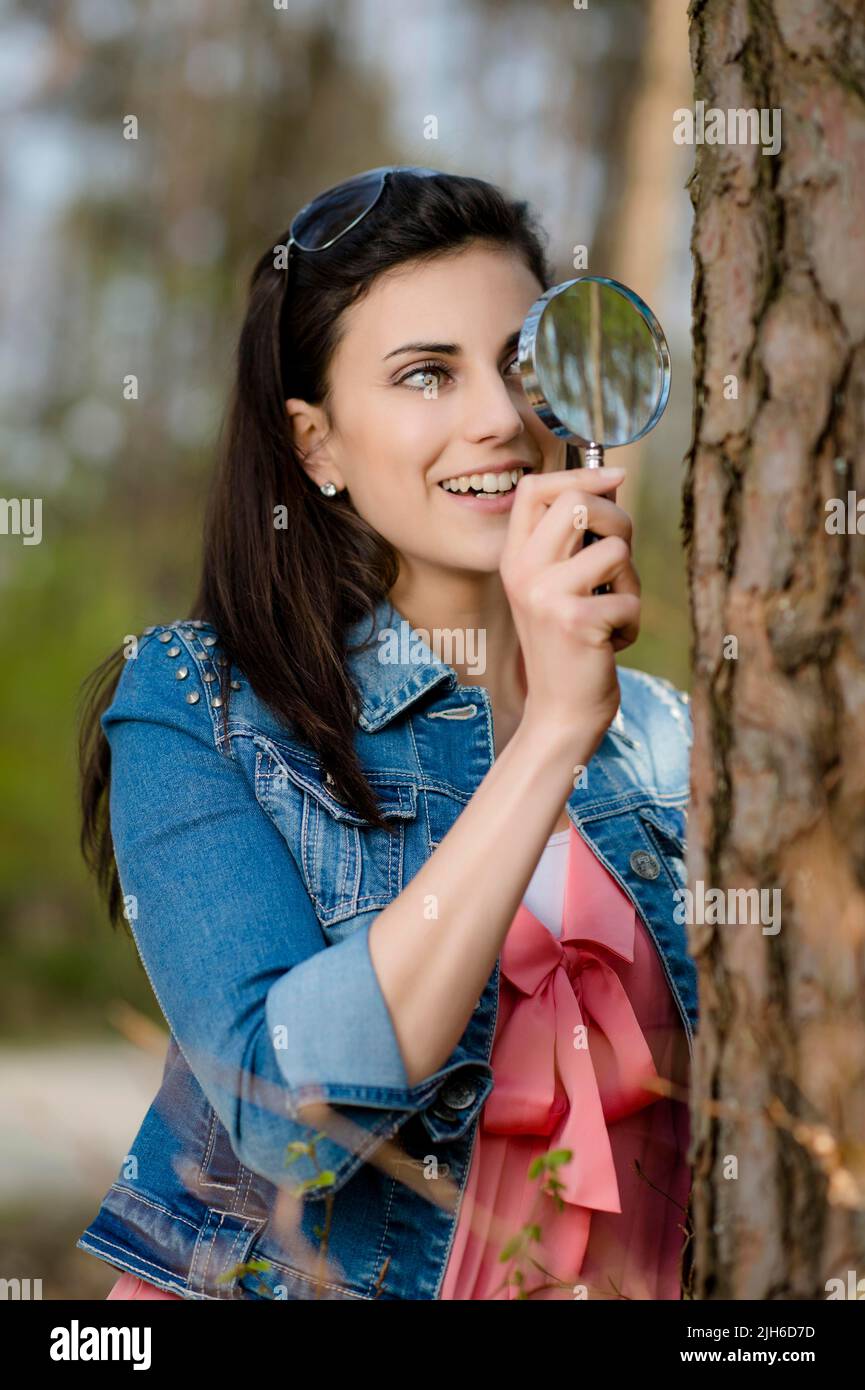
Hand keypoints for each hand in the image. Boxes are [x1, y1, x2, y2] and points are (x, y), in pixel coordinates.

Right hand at [499, 466, 640, 752]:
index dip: (580, 475)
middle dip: (618, 522)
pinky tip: (609, 642)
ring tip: (610, 610)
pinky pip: (629, 598)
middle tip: (619, 558)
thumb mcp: (556, 586)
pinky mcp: (576, 620)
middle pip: (579, 502)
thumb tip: (611, 483)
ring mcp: (546, 595)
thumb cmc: (569, 645)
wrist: (560, 711)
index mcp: (514, 558)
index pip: (535, 489)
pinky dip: (631, 622)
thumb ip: (572, 541)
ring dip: (629, 582)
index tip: (616, 477)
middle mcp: (523, 571)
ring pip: (614, 549)